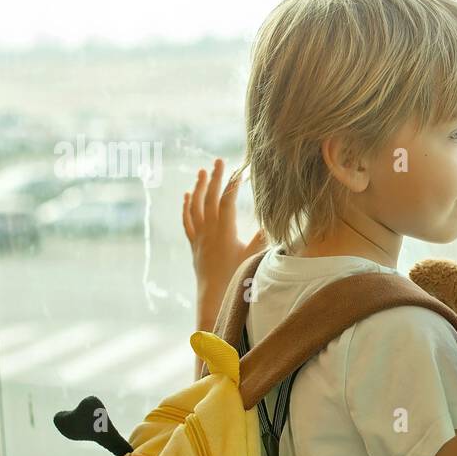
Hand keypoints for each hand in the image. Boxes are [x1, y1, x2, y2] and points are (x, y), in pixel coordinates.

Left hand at [183, 158, 265, 309]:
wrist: (214, 295)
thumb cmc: (237, 277)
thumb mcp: (253, 258)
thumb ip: (261, 239)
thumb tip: (270, 221)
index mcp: (225, 232)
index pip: (227, 201)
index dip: (233, 185)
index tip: (239, 171)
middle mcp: (209, 231)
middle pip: (209, 198)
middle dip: (214, 177)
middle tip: (218, 160)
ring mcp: (199, 236)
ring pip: (195, 206)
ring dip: (198, 187)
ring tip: (201, 172)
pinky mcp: (194, 244)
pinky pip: (187, 221)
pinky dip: (186, 206)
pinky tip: (187, 196)